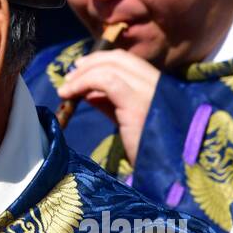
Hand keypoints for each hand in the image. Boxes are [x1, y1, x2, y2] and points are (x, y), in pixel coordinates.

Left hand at [56, 49, 161, 164]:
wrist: (166, 173)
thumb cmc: (149, 152)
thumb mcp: (127, 121)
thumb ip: (110, 102)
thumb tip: (86, 90)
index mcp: (161, 87)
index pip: (129, 61)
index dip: (102, 60)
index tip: (81, 67)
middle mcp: (159, 84)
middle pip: (120, 59)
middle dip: (90, 63)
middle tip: (69, 77)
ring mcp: (151, 92)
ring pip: (112, 66)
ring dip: (83, 74)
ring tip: (66, 88)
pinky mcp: (138, 104)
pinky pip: (106, 81)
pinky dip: (84, 82)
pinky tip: (70, 93)